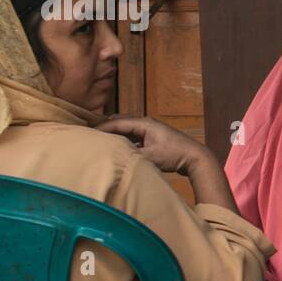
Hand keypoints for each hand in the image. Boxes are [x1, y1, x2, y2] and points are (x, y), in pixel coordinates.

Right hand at [97, 115, 213, 175]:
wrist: (196, 157)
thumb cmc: (175, 155)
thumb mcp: (151, 157)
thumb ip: (131, 155)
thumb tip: (113, 156)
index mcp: (144, 123)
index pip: (116, 122)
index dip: (100, 128)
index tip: (85, 133)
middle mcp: (146, 123)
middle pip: (119, 123)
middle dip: (104, 129)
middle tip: (87, 135)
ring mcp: (150, 130)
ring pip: (126, 130)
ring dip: (114, 135)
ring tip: (98, 142)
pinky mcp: (153, 138)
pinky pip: (133, 137)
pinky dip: (123, 140)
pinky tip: (116, 148)